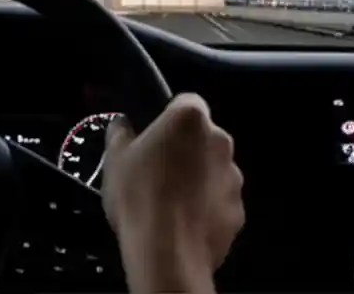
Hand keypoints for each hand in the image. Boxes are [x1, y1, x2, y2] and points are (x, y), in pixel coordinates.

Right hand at [102, 94, 244, 292]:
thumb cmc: (138, 195)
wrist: (167, 252)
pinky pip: (220, 201)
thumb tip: (122, 125)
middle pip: (203, 137)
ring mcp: (234, 177)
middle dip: (186, 150)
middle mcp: (220, 141)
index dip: (170, 117)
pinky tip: (184, 223)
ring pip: (214, 170)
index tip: (155, 136)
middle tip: (158, 170)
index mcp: (190, 119)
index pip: (186, 102)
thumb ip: (120, 134)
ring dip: (198, 179)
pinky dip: (207, 208)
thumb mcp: (115, 159)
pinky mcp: (239, 210)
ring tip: (170, 203)